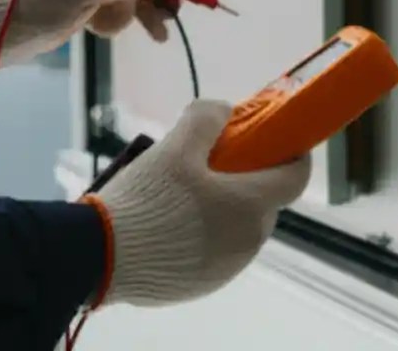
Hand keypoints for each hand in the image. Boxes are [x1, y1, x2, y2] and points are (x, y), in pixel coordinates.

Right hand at [81, 100, 310, 307]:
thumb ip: (207, 119)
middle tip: (210, 161)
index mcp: (251, 206)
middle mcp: (249, 242)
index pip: (296, 177)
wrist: (101, 258)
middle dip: (246, 177)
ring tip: (181, 193)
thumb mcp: (175, 146)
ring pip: (239, 226)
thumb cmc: (146, 200)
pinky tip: (170, 223)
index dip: (292, 153)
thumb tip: (224, 111)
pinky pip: (217, 250)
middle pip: (264, 200)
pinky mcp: (204, 285)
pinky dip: (205, 232)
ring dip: (224, 207)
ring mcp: (228, 268)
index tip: (274, 138)